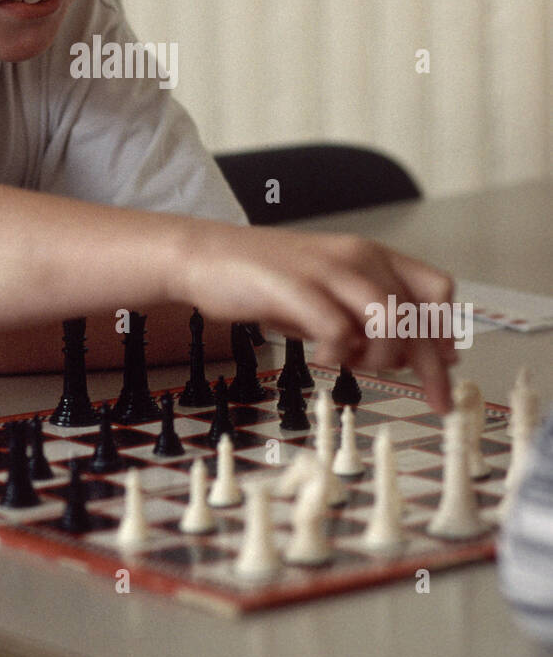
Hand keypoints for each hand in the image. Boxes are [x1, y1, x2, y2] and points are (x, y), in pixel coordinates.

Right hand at [177, 225, 456, 411]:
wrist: (206, 255)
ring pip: (389, 319)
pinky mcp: (295, 287)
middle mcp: (358, 256)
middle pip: (417, 315)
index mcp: (371, 255)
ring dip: (381, 356)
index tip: (448, 369)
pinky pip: (337, 331)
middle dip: (430, 366)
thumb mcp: (329, 294)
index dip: (445, 333)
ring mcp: (327, 270)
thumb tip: (414, 356)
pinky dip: (336, 355)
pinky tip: (319, 357)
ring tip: (353, 363)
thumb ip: (368, 318)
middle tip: (436, 401)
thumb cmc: (269, 281)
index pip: (434, 290)